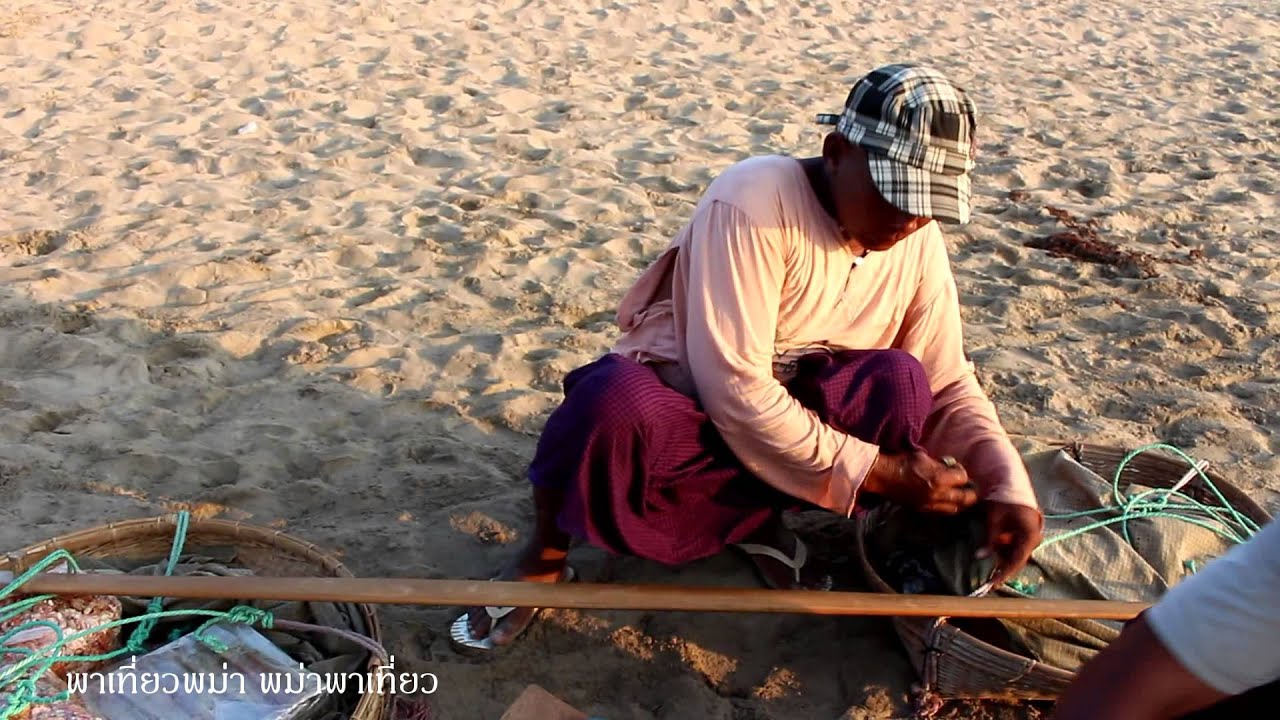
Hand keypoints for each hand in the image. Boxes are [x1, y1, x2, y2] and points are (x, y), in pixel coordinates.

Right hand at [863, 450, 979, 513]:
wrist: (882, 476)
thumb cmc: (901, 462)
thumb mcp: (923, 456)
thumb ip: (939, 464)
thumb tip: (950, 467)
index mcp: (939, 479)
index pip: (963, 478)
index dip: (961, 471)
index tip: (956, 468)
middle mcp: (937, 495)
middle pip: (966, 499)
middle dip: (970, 492)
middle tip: (970, 487)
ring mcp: (930, 504)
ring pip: (955, 508)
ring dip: (959, 502)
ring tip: (958, 495)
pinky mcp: (922, 510)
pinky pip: (941, 512)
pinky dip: (946, 506)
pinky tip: (944, 499)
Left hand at [978, 501, 1043, 585]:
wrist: (1012, 485)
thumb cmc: (1004, 500)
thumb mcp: (995, 520)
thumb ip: (990, 540)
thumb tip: (980, 556)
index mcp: (1029, 535)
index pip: (1016, 561)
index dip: (1004, 574)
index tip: (994, 584)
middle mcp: (1034, 539)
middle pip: (1017, 560)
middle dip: (1002, 569)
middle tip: (988, 583)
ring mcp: (1031, 538)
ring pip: (1014, 555)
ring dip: (1001, 558)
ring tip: (988, 561)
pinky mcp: (1025, 536)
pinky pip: (1014, 548)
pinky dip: (1003, 550)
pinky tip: (993, 548)